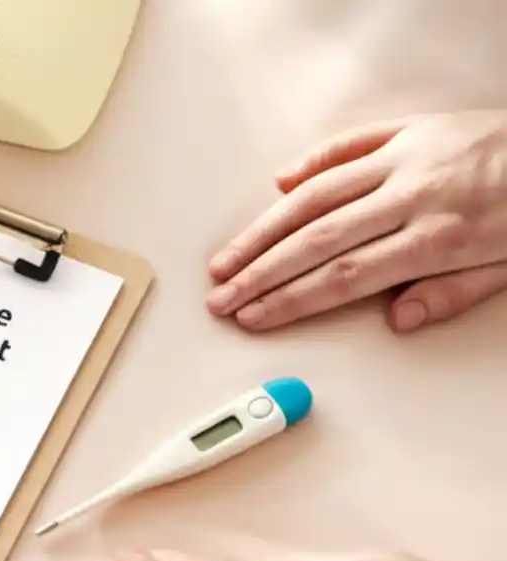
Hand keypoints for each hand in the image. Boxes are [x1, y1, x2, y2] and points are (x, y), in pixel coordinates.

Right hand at [206, 111, 506, 331]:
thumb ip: (451, 294)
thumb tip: (399, 318)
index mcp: (439, 235)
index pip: (343, 276)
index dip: (290, 299)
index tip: (255, 316)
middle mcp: (413, 194)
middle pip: (316, 239)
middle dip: (260, 271)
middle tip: (221, 294)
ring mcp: (406, 157)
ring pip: (316, 195)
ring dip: (265, 228)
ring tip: (229, 256)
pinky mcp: (410, 130)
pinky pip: (348, 144)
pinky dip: (310, 163)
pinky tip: (279, 185)